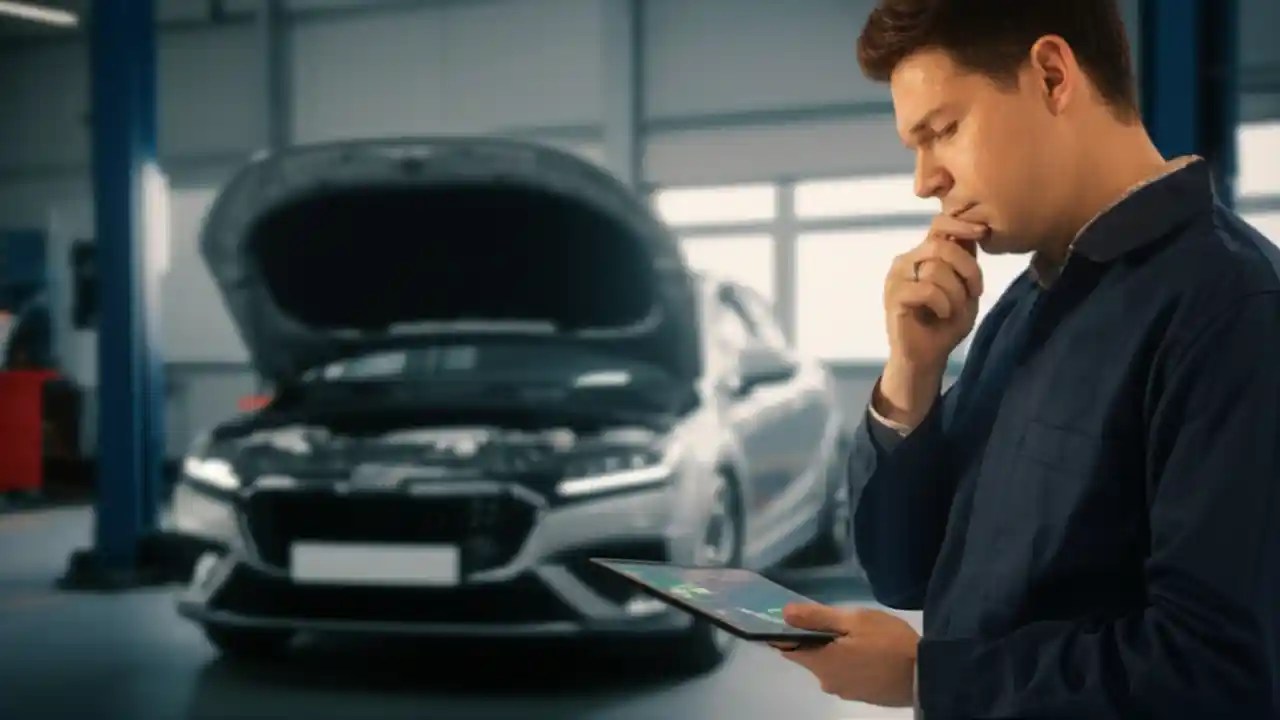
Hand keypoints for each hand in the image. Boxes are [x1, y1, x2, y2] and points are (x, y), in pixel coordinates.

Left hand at [774, 604, 919, 707]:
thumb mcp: (854, 620)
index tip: (793, 619)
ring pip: (830, 666)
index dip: (785, 634)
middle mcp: (827, 682)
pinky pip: (847, 675)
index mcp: (821, 663)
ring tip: (858, 635)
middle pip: (811, 657)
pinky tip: (868, 652)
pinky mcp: (863, 695)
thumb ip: (817, 617)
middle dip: (818, 640)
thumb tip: (784, 613)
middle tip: (840, 621)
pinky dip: (850, 663)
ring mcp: (846, 691)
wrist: (927, 674)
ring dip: (836, 651)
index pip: (788, 649)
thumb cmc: (889, 642)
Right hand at [885, 213, 986, 369]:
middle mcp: (907, 260)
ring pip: (935, 268)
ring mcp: (897, 277)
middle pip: (941, 245)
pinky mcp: (893, 295)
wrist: (927, 357)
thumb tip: (975, 231)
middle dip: (967, 269)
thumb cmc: (946, 323)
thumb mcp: (966, 288)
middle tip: (974, 292)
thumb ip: (966, 261)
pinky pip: (926, 289)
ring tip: (952, 310)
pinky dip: (942, 304)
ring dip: (954, 293)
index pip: (939, 223)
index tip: (981, 232)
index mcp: (924, 254)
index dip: (960, 223)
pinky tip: (942, 314)